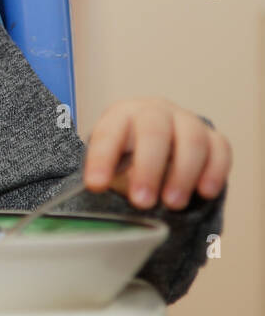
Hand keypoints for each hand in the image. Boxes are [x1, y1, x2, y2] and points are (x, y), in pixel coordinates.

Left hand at [83, 97, 230, 209]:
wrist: (158, 146)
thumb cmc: (127, 157)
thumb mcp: (110, 165)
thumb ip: (108, 178)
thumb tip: (106, 200)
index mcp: (121, 115)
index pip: (109, 133)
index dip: (101, 159)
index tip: (95, 186)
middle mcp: (155, 112)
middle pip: (154, 131)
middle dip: (148, 168)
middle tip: (141, 202)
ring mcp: (187, 122)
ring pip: (191, 140)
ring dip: (183, 174)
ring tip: (172, 204)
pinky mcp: (213, 138)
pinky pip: (219, 149)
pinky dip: (214, 171)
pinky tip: (205, 192)